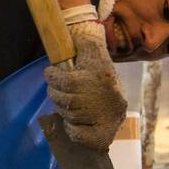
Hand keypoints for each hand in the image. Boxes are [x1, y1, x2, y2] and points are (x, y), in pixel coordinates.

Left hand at [45, 21, 126, 150]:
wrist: (117, 100)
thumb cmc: (99, 75)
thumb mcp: (93, 56)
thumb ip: (84, 43)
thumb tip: (76, 32)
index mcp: (97, 78)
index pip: (65, 81)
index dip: (52, 77)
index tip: (50, 73)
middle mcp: (99, 98)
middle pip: (63, 99)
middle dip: (56, 94)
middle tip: (58, 90)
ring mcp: (101, 118)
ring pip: (68, 115)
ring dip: (63, 109)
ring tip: (68, 103)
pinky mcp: (101, 136)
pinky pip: (77, 134)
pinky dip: (72, 129)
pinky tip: (75, 122)